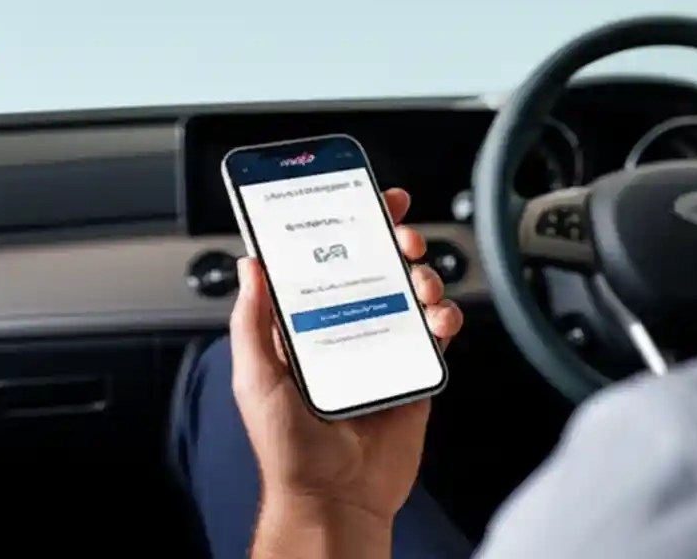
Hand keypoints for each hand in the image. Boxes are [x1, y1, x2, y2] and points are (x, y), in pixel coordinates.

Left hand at [229, 188, 462, 526]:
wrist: (336, 498)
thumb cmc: (289, 448)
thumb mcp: (256, 377)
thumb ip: (253, 321)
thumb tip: (251, 265)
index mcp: (308, 324)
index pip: (329, 259)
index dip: (349, 225)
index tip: (366, 197)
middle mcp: (349, 328)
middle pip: (380, 266)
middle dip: (396, 240)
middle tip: (401, 236)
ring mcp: (385, 348)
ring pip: (414, 291)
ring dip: (424, 274)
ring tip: (421, 284)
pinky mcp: (415, 371)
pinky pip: (437, 334)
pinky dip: (445, 318)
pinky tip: (439, 320)